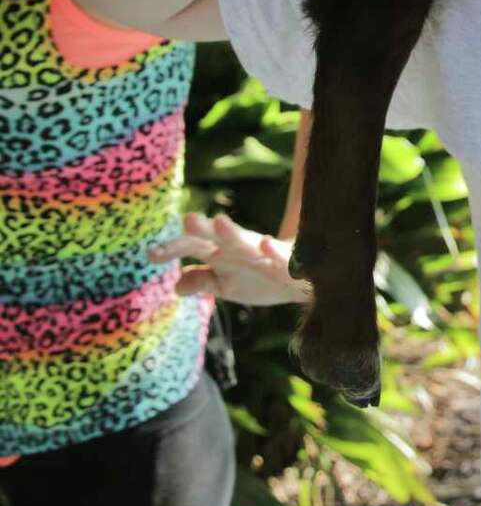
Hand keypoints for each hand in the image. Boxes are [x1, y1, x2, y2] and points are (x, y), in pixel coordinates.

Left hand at [150, 212, 310, 306]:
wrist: (302, 280)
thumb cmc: (260, 279)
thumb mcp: (227, 284)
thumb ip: (202, 280)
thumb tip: (176, 286)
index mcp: (223, 253)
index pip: (194, 246)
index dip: (175, 248)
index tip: (152, 255)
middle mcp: (240, 248)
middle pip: (217, 236)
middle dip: (204, 228)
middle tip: (188, 219)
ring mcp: (264, 254)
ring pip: (246, 241)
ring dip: (233, 232)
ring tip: (219, 223)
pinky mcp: (288, 262)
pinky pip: (281, 256)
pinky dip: (274, 250)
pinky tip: (266, 243)